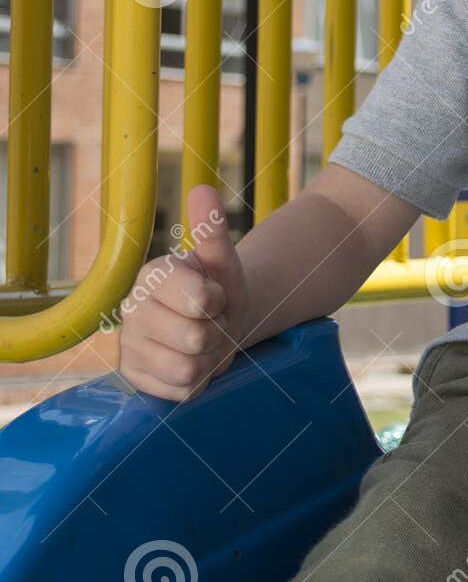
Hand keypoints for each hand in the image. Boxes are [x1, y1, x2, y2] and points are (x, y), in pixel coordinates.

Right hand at [116, 184, 250, 401]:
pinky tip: (192, 361)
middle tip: (211, 322)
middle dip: (217, 333)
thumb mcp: (223, 260)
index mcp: (151, 275)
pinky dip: (199, 382)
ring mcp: (129, 344)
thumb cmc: (220, 287)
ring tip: (203, 342)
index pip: (201, 301)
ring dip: (209, 360)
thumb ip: (212, 228)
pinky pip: (181, 392)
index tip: (213, 295)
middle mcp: (131, 308)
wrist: (218, 321)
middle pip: (195, 339)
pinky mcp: (135, 377)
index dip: (219, 302)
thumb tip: (202, 190)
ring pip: (188, 369)